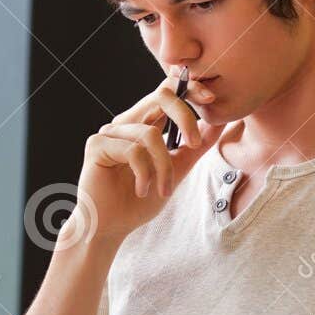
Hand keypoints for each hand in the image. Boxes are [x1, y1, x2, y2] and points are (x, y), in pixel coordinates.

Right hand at [76, 75, 224, 244]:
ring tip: (164, 190)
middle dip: (184, 117)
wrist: (111, 226)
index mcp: (143, 125)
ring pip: (150, 134)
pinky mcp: (97, 145)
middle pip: (159, 98)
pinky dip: (145, 173)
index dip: (188, 88)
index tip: (210, 100)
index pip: (166, 94)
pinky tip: (142, 190)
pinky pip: (133, 150)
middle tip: (194, 145)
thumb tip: (217, 124)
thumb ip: (194, 148)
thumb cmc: (138, 201)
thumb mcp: (176, 171)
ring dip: (164, 167)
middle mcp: (125, 124)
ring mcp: (109, 133)